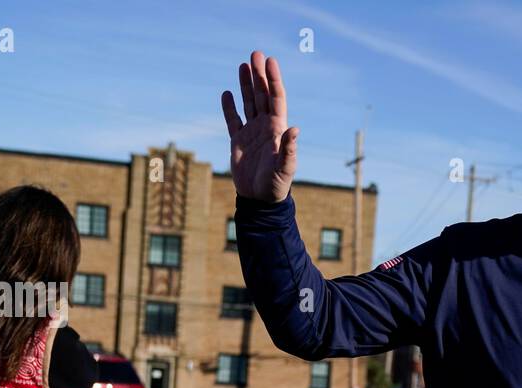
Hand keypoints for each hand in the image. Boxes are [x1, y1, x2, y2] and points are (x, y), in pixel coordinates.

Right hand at [221, 51, 298, 202]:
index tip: (270, 61)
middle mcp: (265, 127)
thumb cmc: (276, 185)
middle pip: (262, 95)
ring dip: (245, 84)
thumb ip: (289, 149)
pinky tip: (227, 93)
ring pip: (248, 103)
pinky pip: (232, 120)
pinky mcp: (238, 141)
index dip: (273, 79)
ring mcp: (251, 133)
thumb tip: (294, 128)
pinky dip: (229, 107)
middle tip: (256, 53)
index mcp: (278, 129)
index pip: (276, 98)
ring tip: (243, 65)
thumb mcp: (285, 168)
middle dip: (259, 75)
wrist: (260, 200)